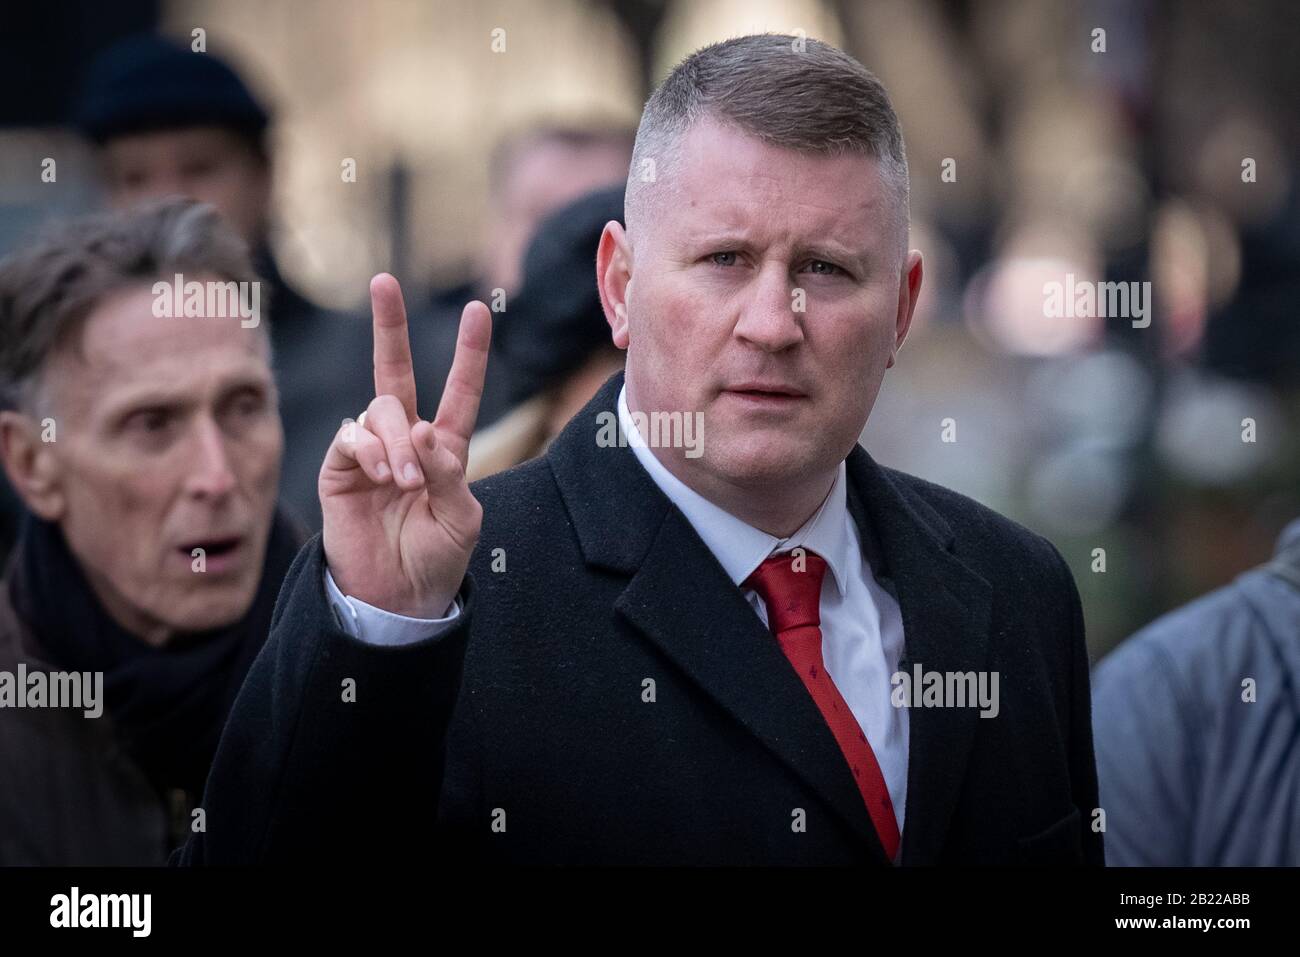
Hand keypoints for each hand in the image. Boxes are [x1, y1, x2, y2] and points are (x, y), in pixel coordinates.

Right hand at [319, 273, 490, 617]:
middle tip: (384, 281)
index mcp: (444, 451)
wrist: (396, 599)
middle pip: (394, 372)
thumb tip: (420, 430)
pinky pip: (351, 436)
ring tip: (405, 482)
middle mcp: (405, 442)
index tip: (480, 310)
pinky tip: (380, 474)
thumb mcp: (460, 519)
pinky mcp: (340, 469)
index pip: (458, 392)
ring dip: (396, 441)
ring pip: (380, 409)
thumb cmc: (435, 561)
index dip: (469, 354)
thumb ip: (448, 473)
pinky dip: (368, 449)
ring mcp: (369, 453)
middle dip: (389, 326)